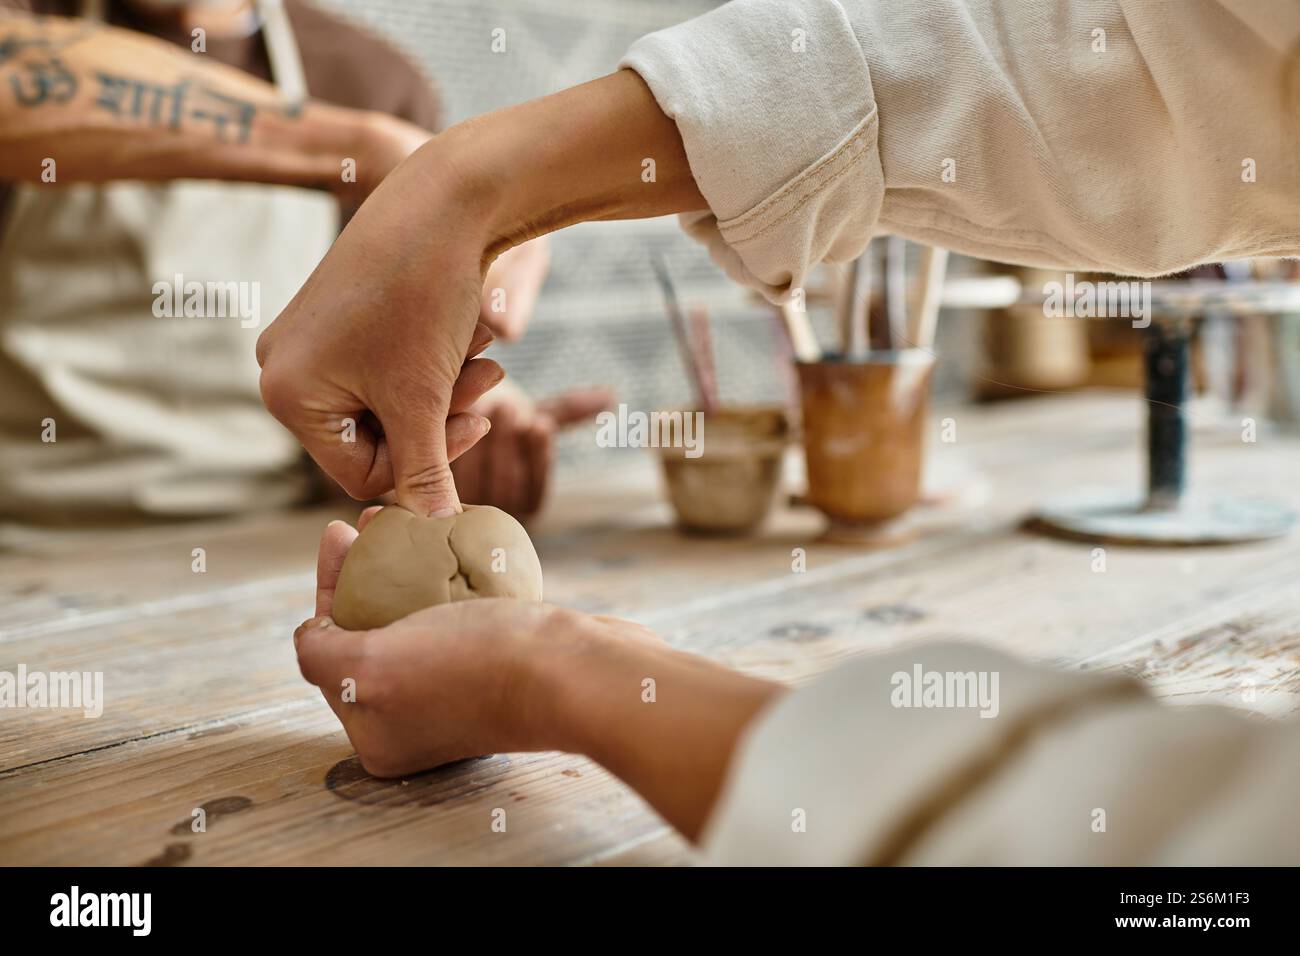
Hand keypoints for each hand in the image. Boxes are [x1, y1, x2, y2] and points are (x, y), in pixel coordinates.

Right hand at [261, 70, 704, 516]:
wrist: (445, 198)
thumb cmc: (424, 295)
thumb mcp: (424, 398)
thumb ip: (424, 473)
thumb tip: (433, 534)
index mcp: (284, 394)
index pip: (361, 473)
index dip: (426, 462)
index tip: (476, 426)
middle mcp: (284, 367)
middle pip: (377, 439)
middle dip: (439, 419)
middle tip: (487, 388)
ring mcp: (311, 340)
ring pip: (392, 403)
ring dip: (446, 389)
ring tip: (482, 354)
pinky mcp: (341, 318)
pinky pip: (391, 368)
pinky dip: (433, 361)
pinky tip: (466, 332)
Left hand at [295, 510, 781, 838]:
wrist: (575, 671)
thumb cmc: (474, 669)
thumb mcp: (370, 669)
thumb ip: (320, 656)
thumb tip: (307, 636)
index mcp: (376, 736)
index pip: (328, 649)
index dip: (329, 586)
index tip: (338, 532)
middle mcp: (413, 722)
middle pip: (368, 630)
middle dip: (363, 570)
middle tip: (371, 518)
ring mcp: (458, 696)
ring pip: (411, 617)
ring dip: (402, 566)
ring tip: (406, 519)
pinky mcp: (498, 668)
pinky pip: (457, 616)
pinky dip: (447, 579)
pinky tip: (449, 542)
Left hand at [451, 382, 611, 518]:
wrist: (450, 413)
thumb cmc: (497, 418)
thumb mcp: (533, 414)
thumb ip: (569, 411)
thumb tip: (610, 395)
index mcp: (522, 504)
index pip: (534, 489)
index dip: (538, 456)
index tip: (540, 422)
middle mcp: (491, 518)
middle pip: (502, 484)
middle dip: (508, 444)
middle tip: (510, 407)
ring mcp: (455, 512)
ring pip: (470, 479)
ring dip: (479, 440)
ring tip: (485, 403)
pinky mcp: (425, 499)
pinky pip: (440, 473)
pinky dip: (448, 442)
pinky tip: (453, 414)